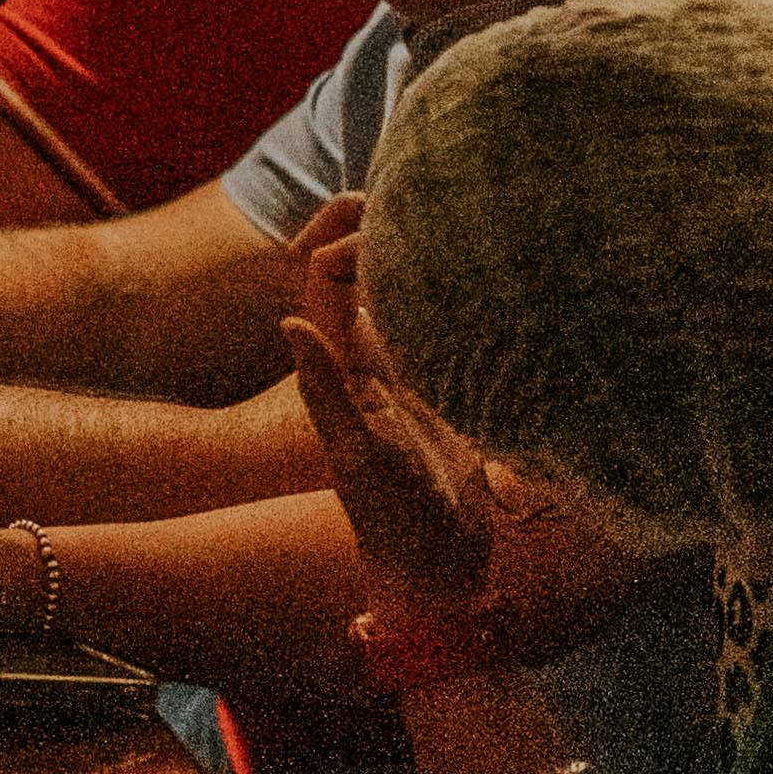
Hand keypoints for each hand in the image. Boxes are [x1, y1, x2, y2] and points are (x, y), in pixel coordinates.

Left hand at [280, 202, 499, 632]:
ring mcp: (407, 380)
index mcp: (342, 370)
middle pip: (364, 276)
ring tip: (456, 224)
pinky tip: (485, 287)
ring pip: (403, 300)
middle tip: (425, 198)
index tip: (383, 211)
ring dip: (418, 264)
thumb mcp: (362, 454)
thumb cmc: (394, 520)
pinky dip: (449, 304)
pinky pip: (436, 335)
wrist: (438, 575)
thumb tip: (288, 320)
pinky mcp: (442, 400)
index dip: (345, 237)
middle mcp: (369, 366)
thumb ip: (326, 389)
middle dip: (382, 232)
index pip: (327, 278)